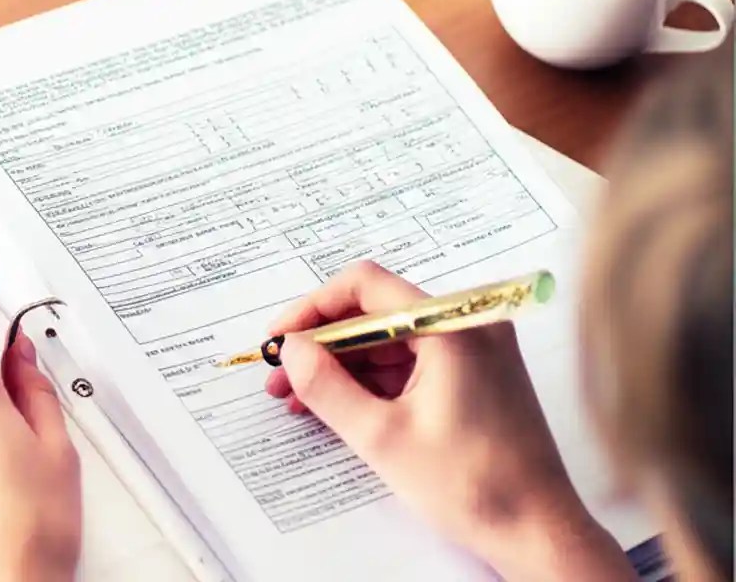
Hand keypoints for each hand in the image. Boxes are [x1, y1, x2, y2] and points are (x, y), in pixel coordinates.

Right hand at [266, 261, 632, 579]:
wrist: (537, 531)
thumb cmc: (474, 486)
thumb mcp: (381, 437)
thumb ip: (327, 386)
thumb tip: (291, 349)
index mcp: (451, 327)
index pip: (366, 286)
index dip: (313, 309)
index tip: (281, 338)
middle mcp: (468, 325)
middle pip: (377, 313)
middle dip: (323, 344)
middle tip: (282, 374)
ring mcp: (475, 350)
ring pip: (391, 340)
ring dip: (344, 365)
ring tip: (301, 396)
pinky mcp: (476, 375)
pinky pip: (412, 362)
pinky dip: (374, 381)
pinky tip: (340, 404)